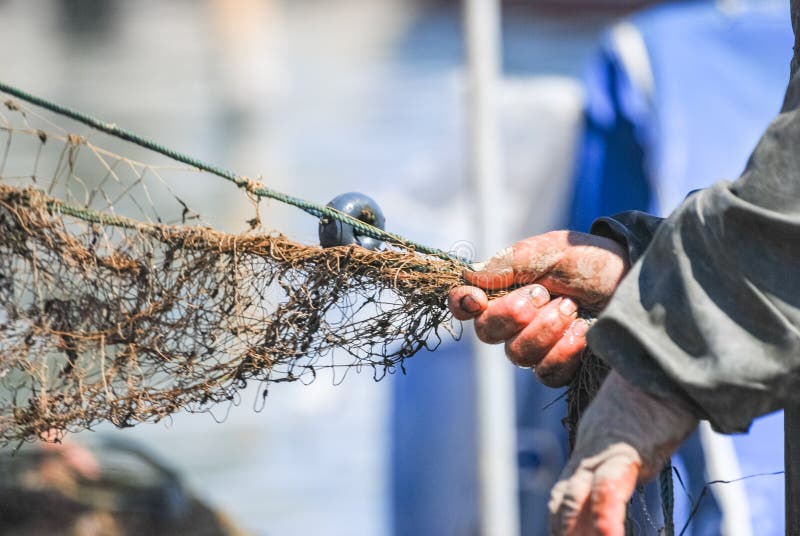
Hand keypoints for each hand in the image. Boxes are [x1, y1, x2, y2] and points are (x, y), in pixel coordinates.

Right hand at [447, 231, 629, 384]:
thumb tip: (471, 277)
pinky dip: (564, 351)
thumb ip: (509, 263)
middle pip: (487, 333)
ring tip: (572, 308)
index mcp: (505, 289)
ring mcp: (537, 346)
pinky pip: (546, 372)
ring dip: (546, 328)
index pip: (465, 304)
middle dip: (514, 313)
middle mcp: (514, 321)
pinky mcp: (561, 367)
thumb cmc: (591, 262)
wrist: (633, 281)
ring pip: (517, 354)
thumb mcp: (550, 251)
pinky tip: (582, 333)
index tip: (478, 299)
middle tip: (544, 293)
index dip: (462, 304)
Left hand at [548, 373, 697, 534]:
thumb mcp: (632, 423)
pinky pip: (609, 489)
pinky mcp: (626, 449)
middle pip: (564, 501)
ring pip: (576, 500)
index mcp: (589, 448)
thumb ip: (624, 446)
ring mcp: (603, 451)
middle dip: (562, 531)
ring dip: (574, 532)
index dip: (559, 519)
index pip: (564, 492)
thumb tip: (636, 464)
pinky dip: (606, 516)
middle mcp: (588, 452)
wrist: (660, 358)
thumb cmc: (655, 389)